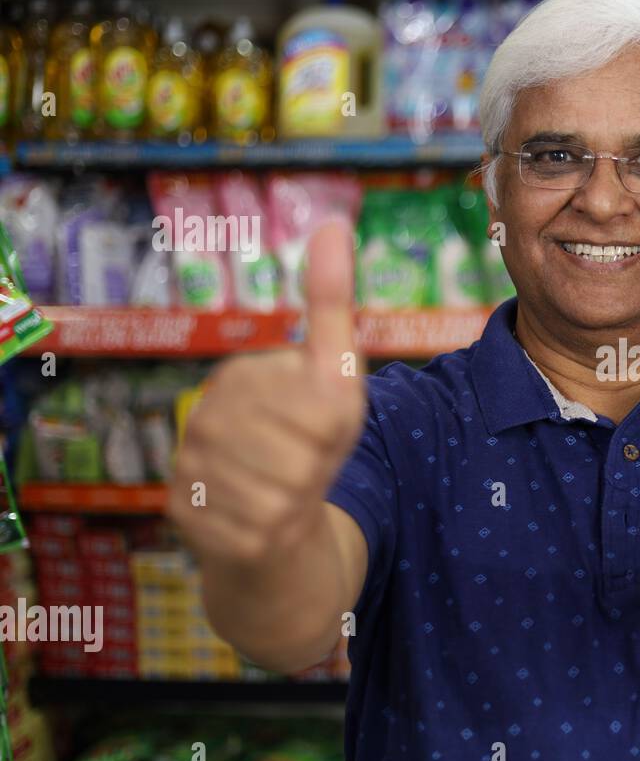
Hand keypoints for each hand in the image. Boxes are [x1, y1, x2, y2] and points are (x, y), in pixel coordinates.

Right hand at [168, 220, 366, 570]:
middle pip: (300, 458)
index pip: (322, 411)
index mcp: (240, 375)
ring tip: (284, 494)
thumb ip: (332, 306)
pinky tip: (260, 524)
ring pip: (278, 500)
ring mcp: (187, 464)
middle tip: (304, 470)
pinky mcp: (180, 515)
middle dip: (317, 472)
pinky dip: (272, 536)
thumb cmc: (311, 443)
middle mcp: (205, 413)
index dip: (337, 435)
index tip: (321, 435)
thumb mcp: (336, 379)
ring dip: (295, 505)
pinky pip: (254, 533)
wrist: (274, 526)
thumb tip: (335, 224)